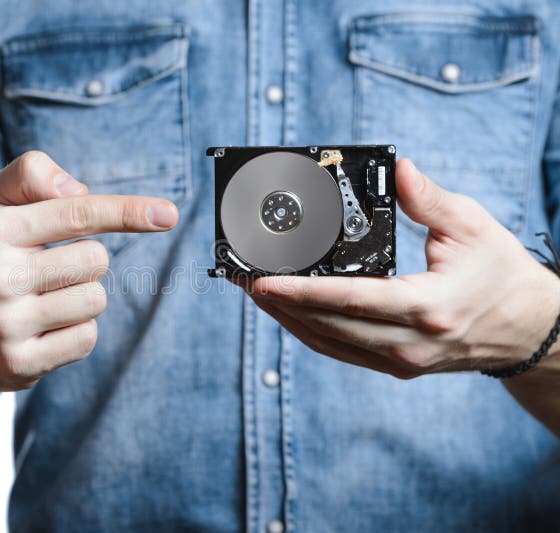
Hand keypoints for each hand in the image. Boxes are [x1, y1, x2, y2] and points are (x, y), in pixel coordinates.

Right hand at [0, 151, 178, 391]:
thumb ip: (29, 176)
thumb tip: (79, 191)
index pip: (75, 214)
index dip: (126, 211)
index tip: (167, 214)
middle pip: (96, 259)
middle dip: (81, 261)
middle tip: (43, 270)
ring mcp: (6, 324)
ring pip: (95, 300)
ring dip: (79, 296)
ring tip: (39, 299)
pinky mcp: (20, 364)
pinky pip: (87, 338)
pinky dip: (75, 330)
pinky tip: (40, 328)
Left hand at [239, 159, 559, 378]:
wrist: (529, 330)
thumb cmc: (502, 275)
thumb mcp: (473, 227)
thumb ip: (430, 200)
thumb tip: (399, 169)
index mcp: (428, 309)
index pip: (350, 300)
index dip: (300, 292)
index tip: (261, 280)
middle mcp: (408, 343)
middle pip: (326, 325)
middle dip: (278, 303)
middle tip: (241, 278)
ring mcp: (400, 361)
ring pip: (326, 342)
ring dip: (285, 318)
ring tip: (252, 291)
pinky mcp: (395, 366)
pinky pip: (339, 349)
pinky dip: (308, 329)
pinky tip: (286, 311)